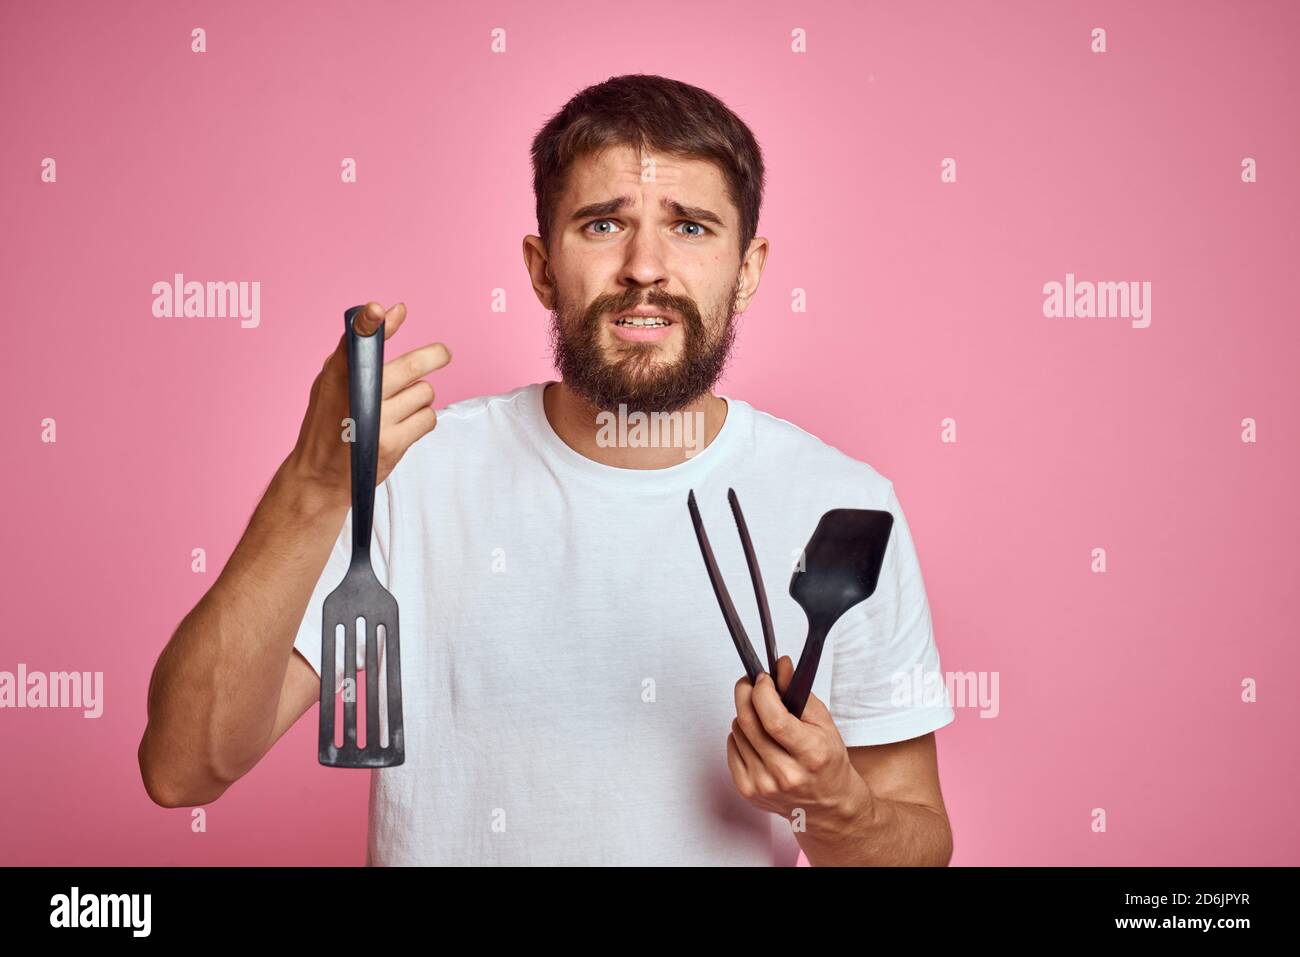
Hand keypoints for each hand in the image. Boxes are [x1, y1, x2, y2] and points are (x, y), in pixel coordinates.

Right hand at [285, 302, 451, 508]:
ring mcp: (375, 421)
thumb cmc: (330, 419)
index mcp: (335, 374)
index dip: (367, 324)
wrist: (320, 475)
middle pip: (410, 368)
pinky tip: (404, 423)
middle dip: (435, 356)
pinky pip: (428, 418)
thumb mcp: (334, 379)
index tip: (377, 310)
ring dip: (420, 395)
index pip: (352, 342)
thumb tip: (398, 310)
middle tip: (443, 353)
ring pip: (424, 392)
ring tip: (401, 404)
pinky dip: (422, 418)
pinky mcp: (391, 445)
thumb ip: (363, 345)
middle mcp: (354, 395)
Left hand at [726, 655, 872, 827]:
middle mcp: (785, 774)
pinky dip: (739, 736)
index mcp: (810, 755)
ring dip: (745, 715)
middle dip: (746, 693)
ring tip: (762, 717)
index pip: (774, 718)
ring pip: (737, 731)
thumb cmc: (827, 762)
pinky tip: (756, 738)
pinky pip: (731, 748)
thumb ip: (799, 692)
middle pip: (748, 722)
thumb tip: (781, 665)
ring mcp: (763, 785)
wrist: (827, 806)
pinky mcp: (747, 790)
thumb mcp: (823, 723)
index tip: (763, 678)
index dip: (763, 692)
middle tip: (750, 683)